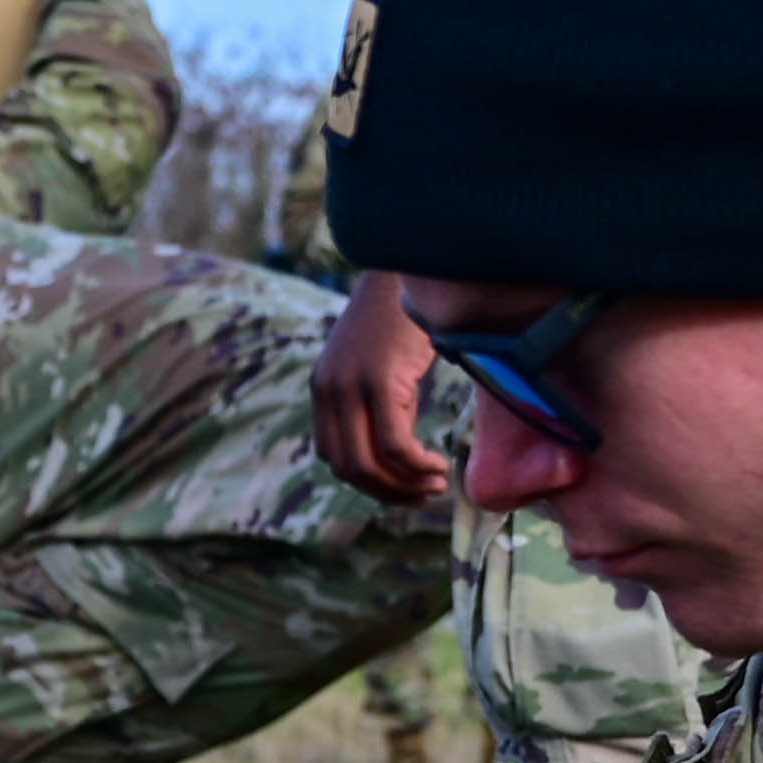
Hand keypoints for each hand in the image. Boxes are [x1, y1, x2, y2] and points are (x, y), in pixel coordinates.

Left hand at [315, 271, 454, 507]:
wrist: (415, 267)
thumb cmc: (408, 314)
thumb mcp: (384, 367)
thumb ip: (384, 406)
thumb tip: (400, 453)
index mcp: (324, 388)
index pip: (333, 456)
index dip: (367, 482)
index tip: (402, 486)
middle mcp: (328, 390)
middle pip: (347, 467)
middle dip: (386, 492)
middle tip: (423, 495)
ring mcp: (348, 386)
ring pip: (368, 462)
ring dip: (404, 484)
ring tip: (435, 484)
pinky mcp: (376, 381)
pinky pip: (394, 444)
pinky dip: (416, 465)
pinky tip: (438, 465)